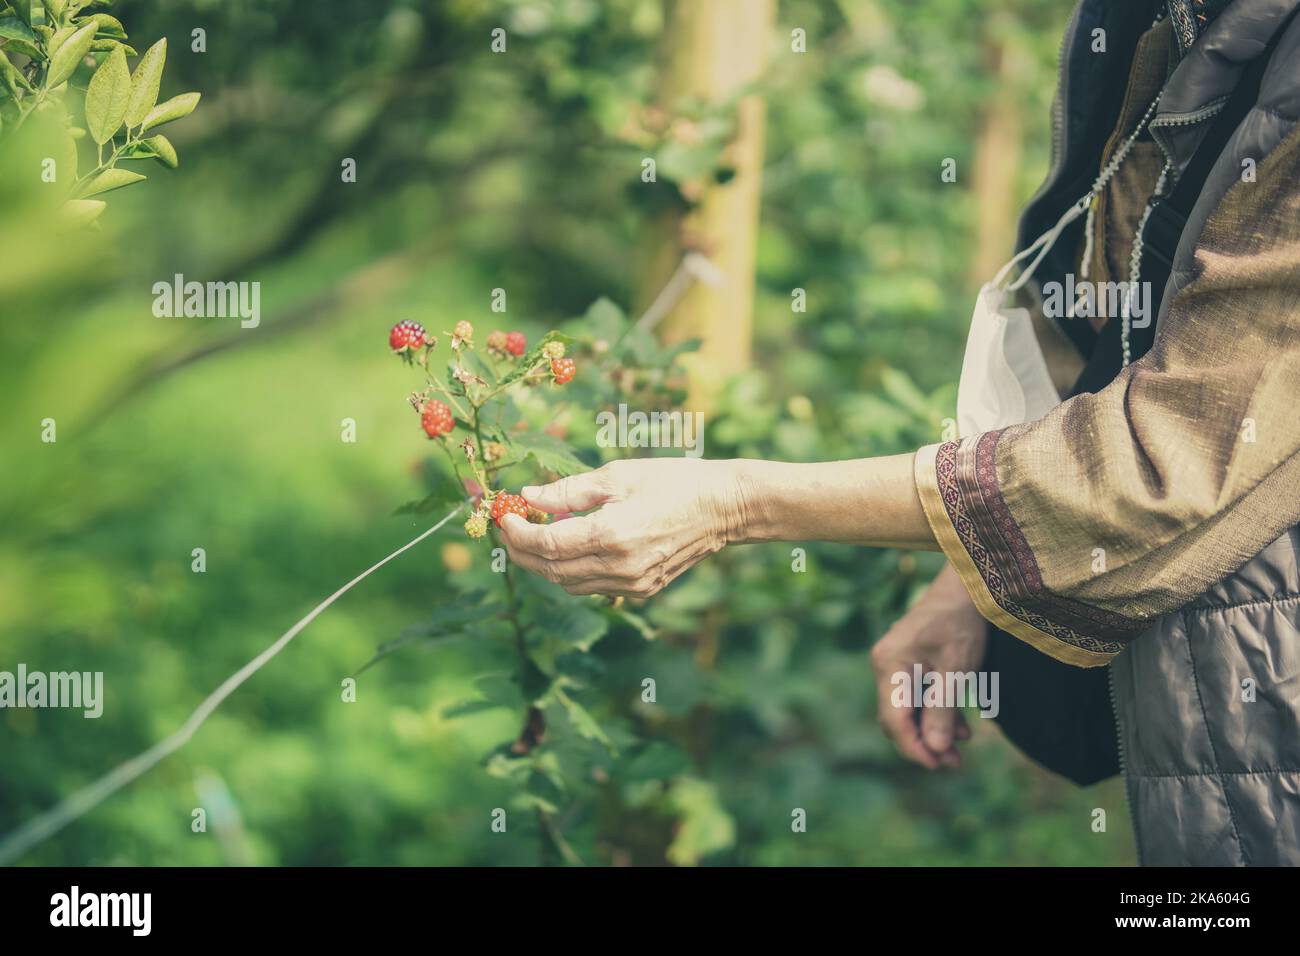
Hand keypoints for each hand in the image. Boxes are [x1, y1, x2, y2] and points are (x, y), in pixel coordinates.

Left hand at [498, 458, 744, 597]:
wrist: (724, 508)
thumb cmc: (673, 481)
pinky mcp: (642, 590)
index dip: (517, 533)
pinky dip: (571, 571)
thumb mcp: (617, 475)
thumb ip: (568, 491)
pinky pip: (592, 587)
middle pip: (551, 570)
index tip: (504, 517)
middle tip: (509, 529)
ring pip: (568, 584)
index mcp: (612, 535)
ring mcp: (632, 584)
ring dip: (545, 563)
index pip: (546, 545)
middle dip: (522, 552)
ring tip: (537, 535)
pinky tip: (571, 547)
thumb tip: (527, 497)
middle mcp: (620, 567)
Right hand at [870, 563, 986, 769]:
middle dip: (924, 743)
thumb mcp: (956, 669)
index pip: (894, 720)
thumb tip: (934, 749)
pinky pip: (916, 696)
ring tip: (962, 747)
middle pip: (897, 718)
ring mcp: (895, 663)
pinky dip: (936, 713)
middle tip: (955, 763)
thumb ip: (942, 710)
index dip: (914, 748)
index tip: (938, 766)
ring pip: (908, 709)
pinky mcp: (909, 662)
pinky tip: (959, 726)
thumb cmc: (960, 623)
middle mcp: (885, 665)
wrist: (966, 588)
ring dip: (933, 730)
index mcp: (890, 665)